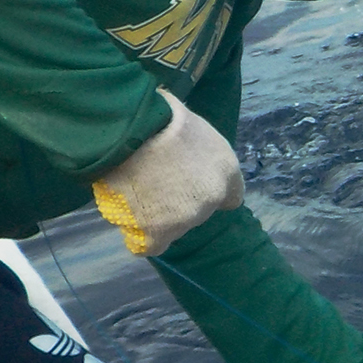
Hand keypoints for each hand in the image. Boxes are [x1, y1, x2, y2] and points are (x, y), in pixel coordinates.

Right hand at [91, 88, 244, 254]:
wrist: (134, 132)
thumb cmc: (162, 118)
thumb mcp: (199, 127)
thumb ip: (205, 150)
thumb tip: (191, 152)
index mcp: (229, 172)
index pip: (231, 197)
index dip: (209, 190)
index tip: (190, 183)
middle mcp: (212, 199)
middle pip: (198, 211)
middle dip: (181, 199)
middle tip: (155, 179)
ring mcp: (185, 218)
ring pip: (172, 225)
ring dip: (156, 214)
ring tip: (135, 191)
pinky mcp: (158, 232)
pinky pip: (148, 245)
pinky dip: (140, 238)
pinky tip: (132, 223)